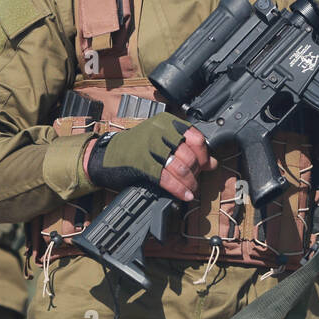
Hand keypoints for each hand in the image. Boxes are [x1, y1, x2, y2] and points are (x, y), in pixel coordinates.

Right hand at [83, 113, 217, 200]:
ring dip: (189, 183)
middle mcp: (160, 132)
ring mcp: (150, 147)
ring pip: (180, 167)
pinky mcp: (142, 164)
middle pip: (189, 155)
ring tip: (191, 190)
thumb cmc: (136, 148)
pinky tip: (183, 195)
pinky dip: (178, 189)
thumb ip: (187, 150)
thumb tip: (212, 162)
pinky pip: (166, 179)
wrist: (105, 156)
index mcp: (167, 123)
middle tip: (195, 181)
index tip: (206, 166)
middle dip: (196, 172)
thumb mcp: (162, 143)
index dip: (204, 155)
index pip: (196, 137)